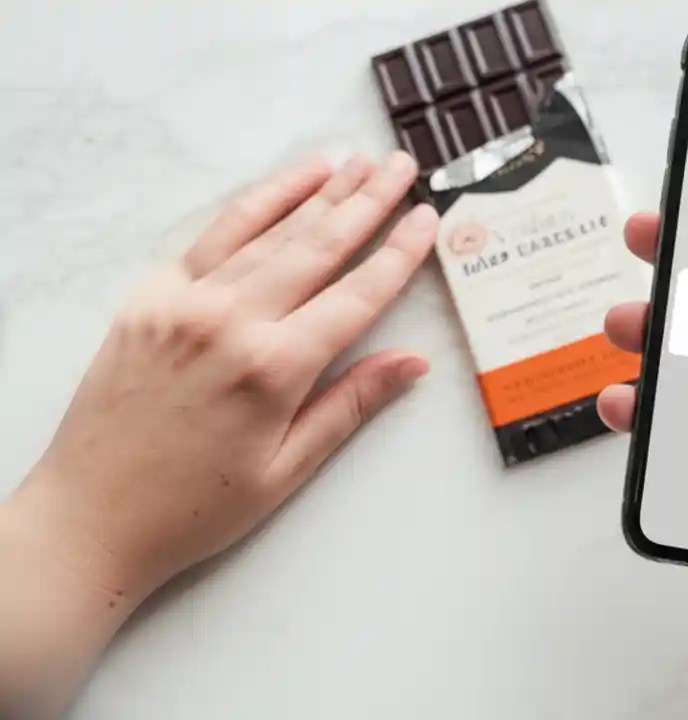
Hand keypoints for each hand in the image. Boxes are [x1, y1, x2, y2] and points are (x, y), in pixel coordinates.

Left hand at [0, 152, 436, 717]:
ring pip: (267, 231)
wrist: (89, 517)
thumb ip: (351, 404)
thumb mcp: (288, 469)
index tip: (426, 216)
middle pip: (316, 246)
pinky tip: (286, 184)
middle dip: (366, 201)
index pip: (356, 295)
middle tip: (401, 165)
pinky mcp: (148, 297)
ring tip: (357, 161)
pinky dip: (255, 205)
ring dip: (317, 191)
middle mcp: (230, 322)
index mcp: (273, 370)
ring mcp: (184, 302)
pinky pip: (214, 237)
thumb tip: (413, 361)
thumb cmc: (195, 508)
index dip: (397, 253)